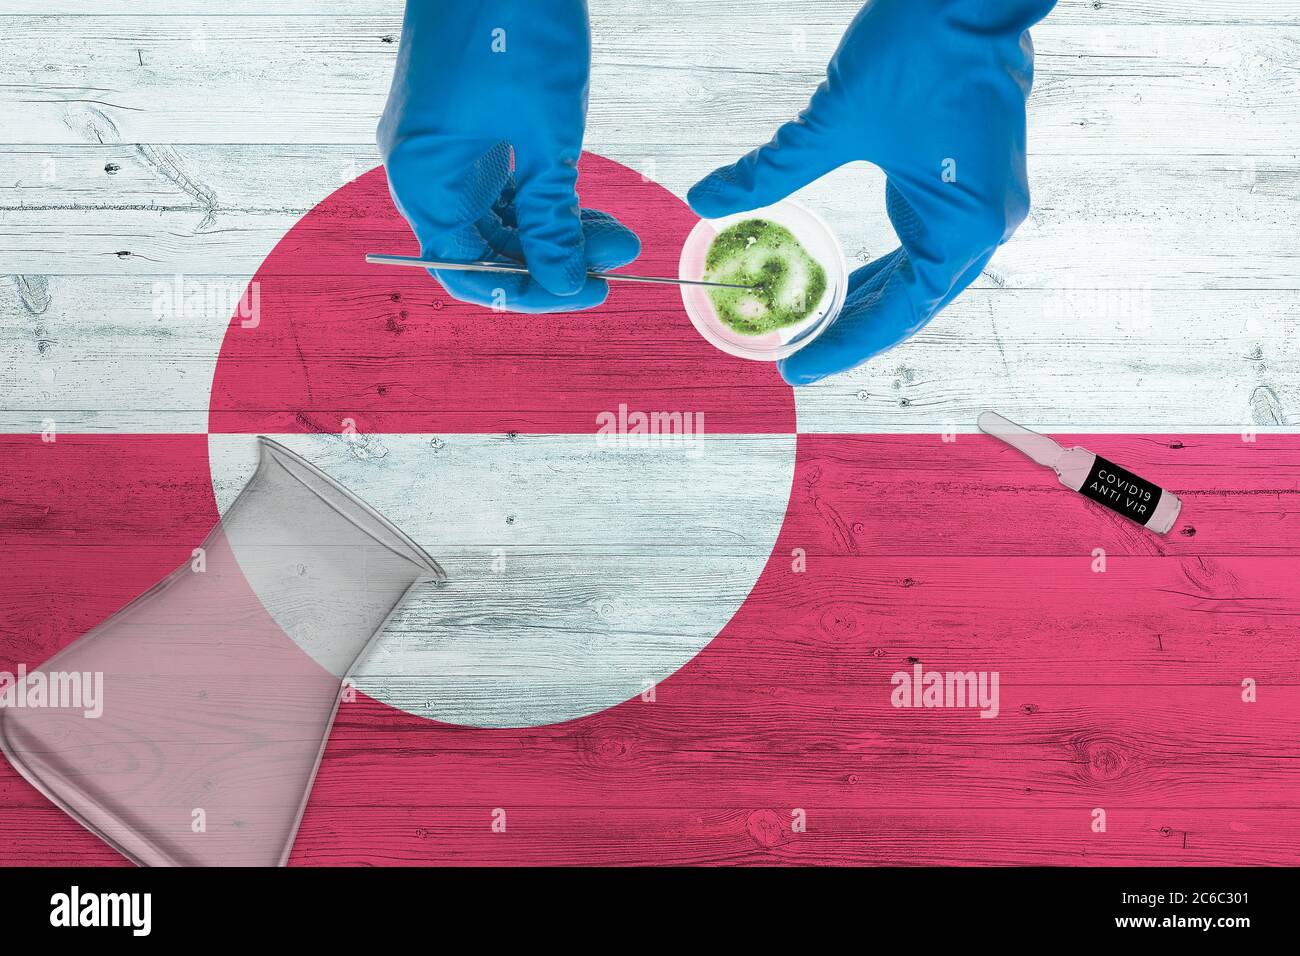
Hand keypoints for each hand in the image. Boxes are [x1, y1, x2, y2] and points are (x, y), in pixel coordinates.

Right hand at [377, 0, 639, 312]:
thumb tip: (565, 284)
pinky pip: (498, 182)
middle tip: (617, 261)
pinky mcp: (462, 124)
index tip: (586, 292)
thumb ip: (552, 219)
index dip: (527, 293)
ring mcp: (441, 145)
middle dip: (552, 259)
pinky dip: (541, 197)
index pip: (467, 271)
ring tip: (616, 234)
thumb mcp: (546, 137)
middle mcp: (422, 168)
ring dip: (554, 230)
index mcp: (424, 179)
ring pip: (497, 216)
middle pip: (484, 247)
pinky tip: (586, 204)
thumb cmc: (513, 24)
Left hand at [688, 0, 1055, 382]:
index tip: (793, 368)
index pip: (897, 314)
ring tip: (816, 326)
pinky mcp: (976, 181)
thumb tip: (703, 198)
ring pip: (922, 277)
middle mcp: (984, 227)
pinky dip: (890, 265)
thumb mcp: (832, 120)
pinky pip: (929, 243)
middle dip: (851, 331)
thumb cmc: (918, 47)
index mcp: (961, 228)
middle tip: (796, 356)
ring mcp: (986, 205)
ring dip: (870, 300)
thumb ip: (770, 170)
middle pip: (912, 305)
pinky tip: (851, 278)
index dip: (841, 346)